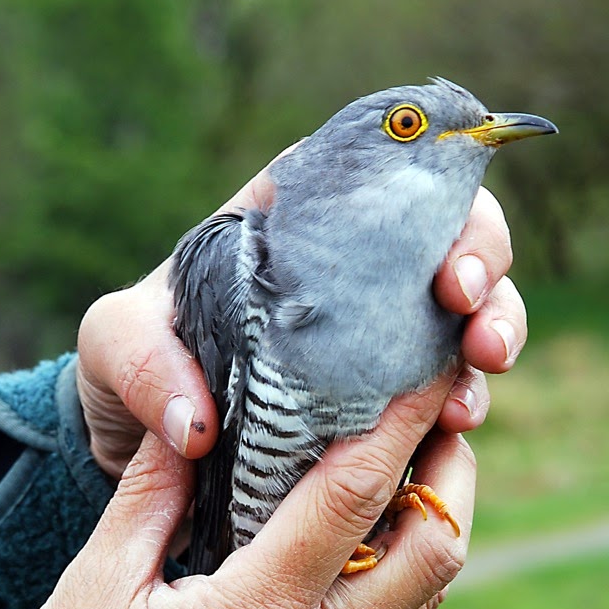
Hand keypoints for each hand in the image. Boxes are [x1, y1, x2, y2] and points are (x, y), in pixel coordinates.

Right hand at [0, 373, 471, 608]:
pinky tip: (368, 541)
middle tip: (439, 410)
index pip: (355, 493)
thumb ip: (150, 493)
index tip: (429, 363)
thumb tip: (185, 416)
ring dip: (437, 523)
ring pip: (429, 597)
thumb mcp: (92, 590)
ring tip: (415, 463)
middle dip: (453, 470)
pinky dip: (404, 575)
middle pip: (436, 549)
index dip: (401, 417)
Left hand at [77, 157, 524, 476]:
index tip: (442, 238)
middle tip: (467, 312)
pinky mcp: (389, 392)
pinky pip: (449, 381)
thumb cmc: (131, 365)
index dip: (435, 182)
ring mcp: (379, 327)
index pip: (386, 167)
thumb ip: (140, 363)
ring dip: (496, 328)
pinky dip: (466, 395)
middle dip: (483, 264)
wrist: (145, 442)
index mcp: (296, 216)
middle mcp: (353, 263)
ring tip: (479, 375)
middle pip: (451, 230)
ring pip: (471, 304)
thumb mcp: (112, 344)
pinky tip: (458, 421)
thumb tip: (196, 425)